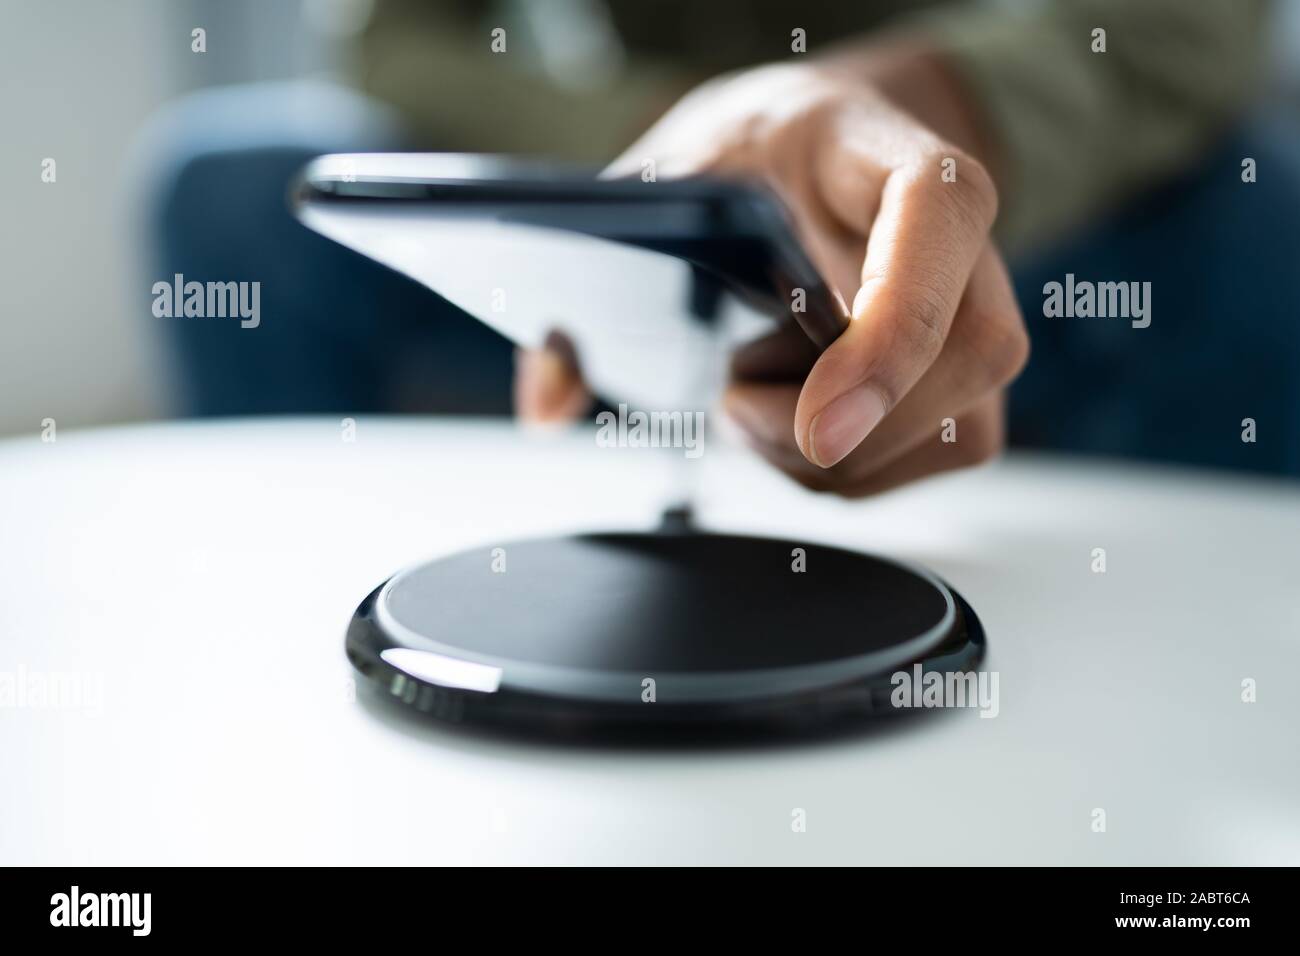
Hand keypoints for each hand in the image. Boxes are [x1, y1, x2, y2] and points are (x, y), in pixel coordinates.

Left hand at [516, 60, 1028, 495]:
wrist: (809, 145)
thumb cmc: (747, 157)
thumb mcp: (661, 184)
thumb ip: (602, 279)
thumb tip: (546, 407)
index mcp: (882, 152)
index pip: (941, 219)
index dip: (894, 331)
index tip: (819, 421)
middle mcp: (953, 235)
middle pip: (971, 355)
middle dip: (847, 427)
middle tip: (732, 401)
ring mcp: (972, 306)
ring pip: (960, 428)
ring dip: (840, 456)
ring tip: (751, 398)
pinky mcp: (965, 374)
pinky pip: (941, 456)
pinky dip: (853, 470)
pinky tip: (791, 420)